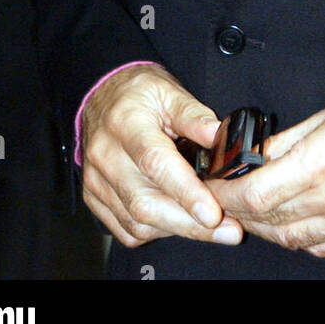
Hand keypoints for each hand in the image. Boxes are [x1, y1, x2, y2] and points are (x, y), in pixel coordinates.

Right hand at [81, 62, 243, 247]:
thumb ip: (195, 115)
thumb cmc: (139, 93)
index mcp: (126, 123)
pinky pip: (127, 230)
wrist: (101, 96)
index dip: (186, 192)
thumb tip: (221, 136)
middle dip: (190, 224)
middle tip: (230, 230)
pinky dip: (157, 231)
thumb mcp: (170, 91)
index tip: (213, 213)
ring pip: (137, 222)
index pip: (156, 163)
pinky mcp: (94, 198)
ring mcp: (96, 181)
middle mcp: (106, 156)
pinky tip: (179, 221)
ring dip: (178, 229)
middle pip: (146, 203)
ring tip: (212, 227)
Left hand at [208, 94, 324, 257]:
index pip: (258, 193)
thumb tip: (252, 158)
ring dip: (265, 228)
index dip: (228, 195)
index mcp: (324, 161)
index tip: (214, 188)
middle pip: (271, 219)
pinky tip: (289, 222)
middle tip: (226, 201)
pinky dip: (298, 238)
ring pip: (291, 239)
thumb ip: (284, 143)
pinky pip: (320, 248)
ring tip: (253, 213)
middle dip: (241, 211)